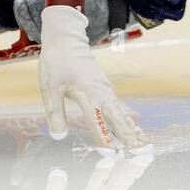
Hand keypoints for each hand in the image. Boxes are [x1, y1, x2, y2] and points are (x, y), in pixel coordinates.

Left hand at [38, 5, 144, 149]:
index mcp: (86, 93)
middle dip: (127, 132)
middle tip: (137, 148)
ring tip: (140, 139)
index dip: (103, 136)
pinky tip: (132, 123)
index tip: (110, 149)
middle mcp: (99, 91)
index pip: (97, 119)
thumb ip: (55, 112)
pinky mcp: (104, 86)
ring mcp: (104, 88)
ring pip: (119, 110)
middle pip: (116, 115)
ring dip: (129, 125)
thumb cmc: (56, 62)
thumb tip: (58, 135)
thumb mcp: (49, 87)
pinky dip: (125, 115)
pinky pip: (117, 104)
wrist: (66, 39)